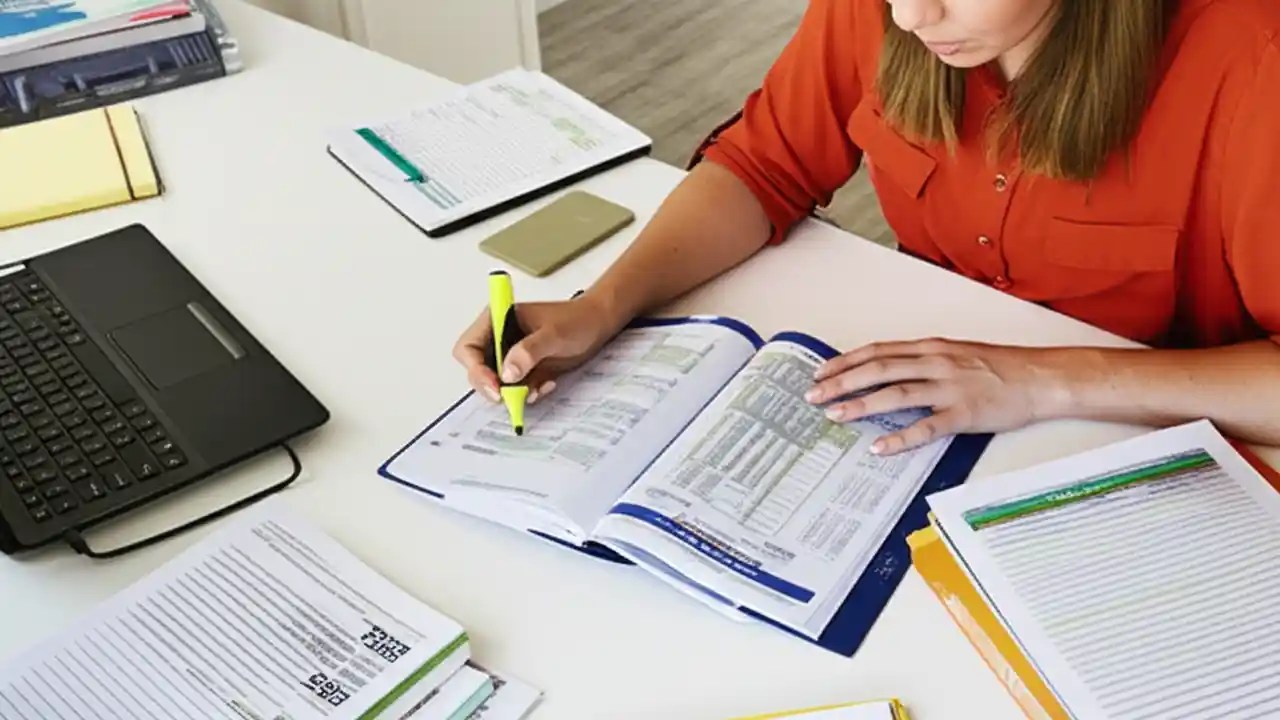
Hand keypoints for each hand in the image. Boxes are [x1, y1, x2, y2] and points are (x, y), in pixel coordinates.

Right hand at [452, 292, 627, 404]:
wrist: (598, 325)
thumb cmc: (577, 319)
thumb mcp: (554, 334)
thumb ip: (529, 351)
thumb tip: (507, 373)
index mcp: (497, 320)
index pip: (469, 348)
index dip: (476, 370)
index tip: (495, 386)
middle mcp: (499, 339)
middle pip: (478, 370)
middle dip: (493, 387)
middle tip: (513, 399)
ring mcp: (511, 356)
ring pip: (497, 384)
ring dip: (513, 393)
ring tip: (539, 388)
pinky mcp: (525, 370)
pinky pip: (517, 390)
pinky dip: (529, 394)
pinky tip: (547, 385)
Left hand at [805, 339, 1067, 454]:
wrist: (1040, 378)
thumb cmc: (999, 368)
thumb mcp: (955, 354)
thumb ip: (922, 360)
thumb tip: (887, 371)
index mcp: (931, 347)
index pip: (877, 351)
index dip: (845, 361)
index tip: (820, 371)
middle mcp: (935, 362)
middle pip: (878, 369)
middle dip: (841, 382)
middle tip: (814, 395)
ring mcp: (949, 387)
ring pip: (896, 393)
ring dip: (861, 405)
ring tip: (835, 416)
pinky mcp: (964, 413)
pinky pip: (927, 427)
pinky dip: (901, 438)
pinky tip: (879, 448)